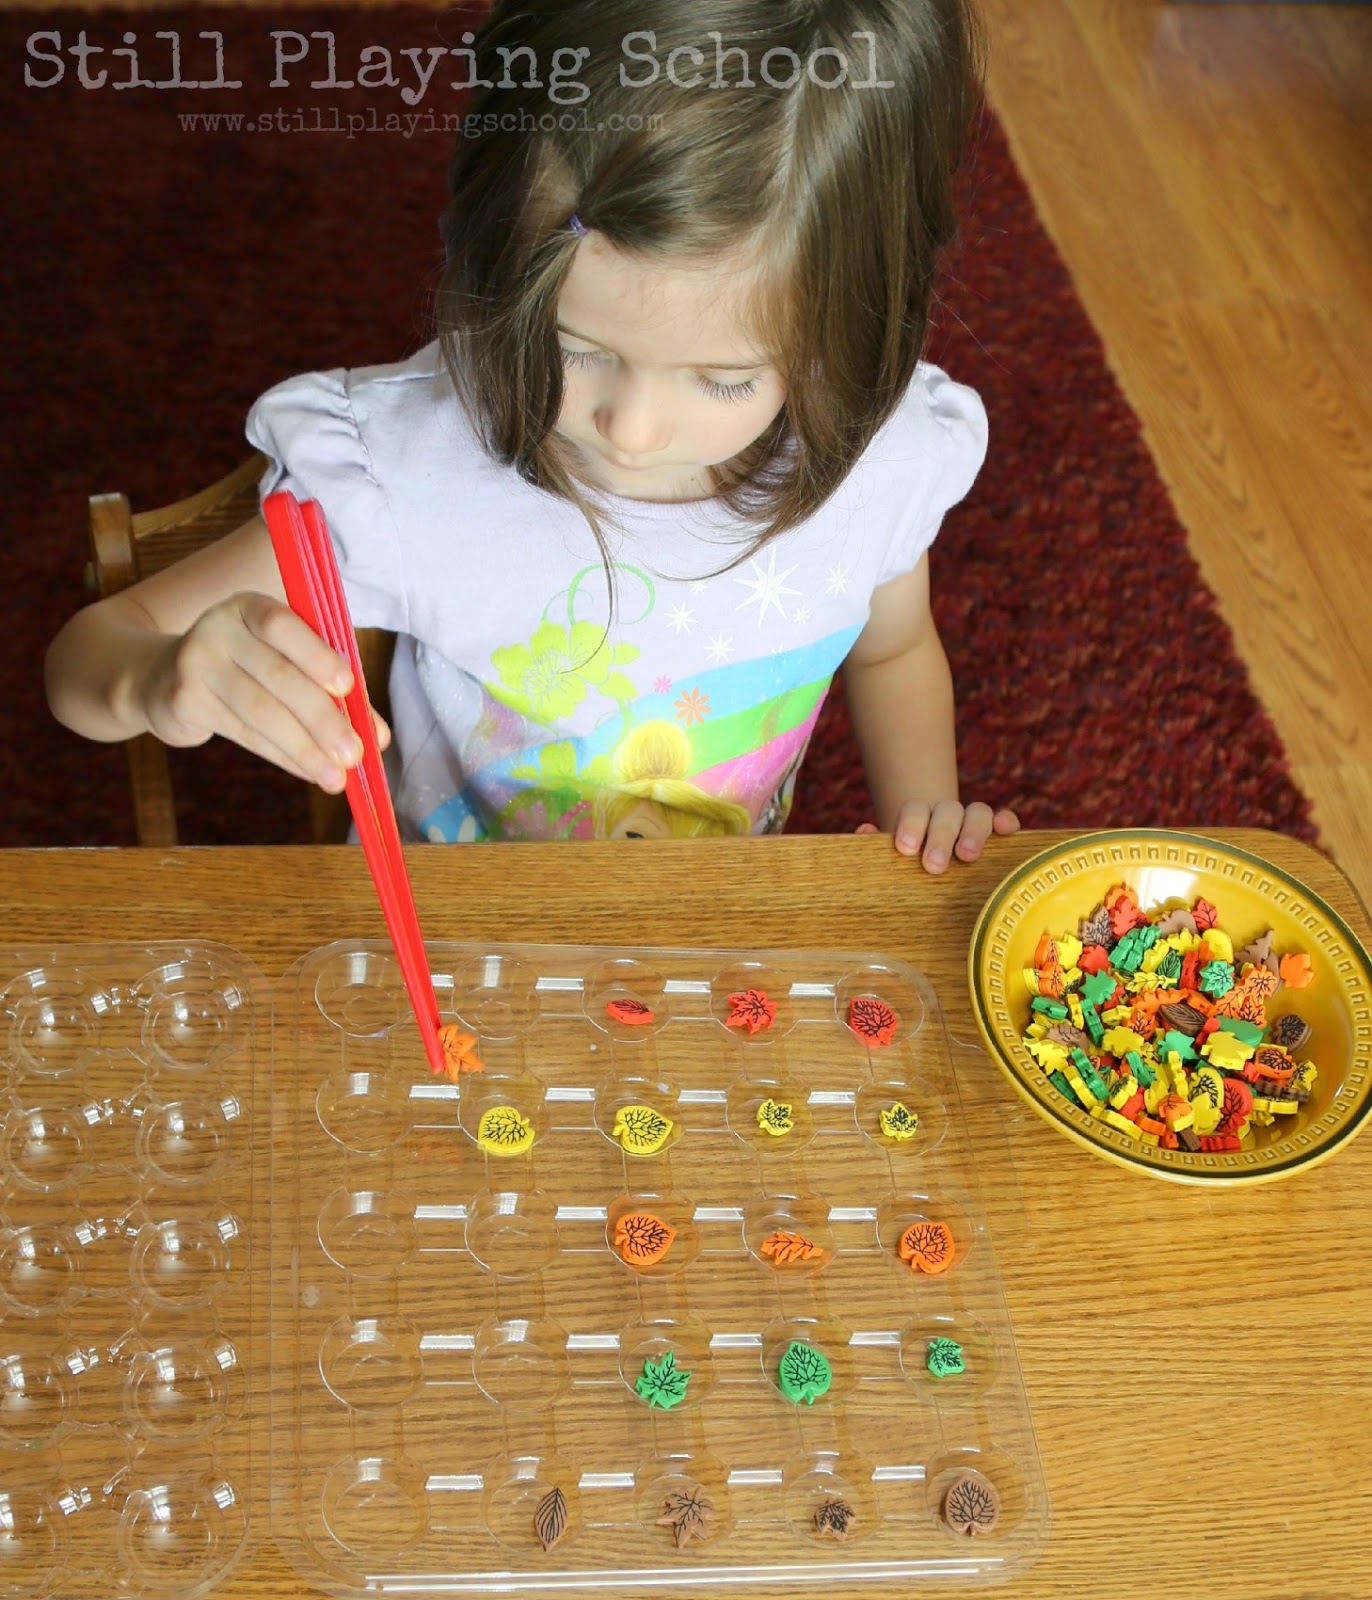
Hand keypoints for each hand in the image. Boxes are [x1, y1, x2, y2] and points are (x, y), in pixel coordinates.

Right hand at [139, 592, 389, 790]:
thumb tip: (378, 738)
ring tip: (337, 777)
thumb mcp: (282, 660)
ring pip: (260, 711)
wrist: (163, 678)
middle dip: (322, 718)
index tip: (348, 688)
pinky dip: (283, 756)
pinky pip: (243, 733)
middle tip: (355, 754)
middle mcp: (218, 628)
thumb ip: (331, 690)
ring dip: (305, 748)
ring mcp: (195, 663)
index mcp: (249, 606)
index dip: (316, 655)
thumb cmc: (245, 667)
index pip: (283, 625)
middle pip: (277, 675)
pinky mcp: (184, 700)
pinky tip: (309, 771)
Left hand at [856, 800, 1019, 872]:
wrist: (933, 871)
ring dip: (972, 831)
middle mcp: (946, 816)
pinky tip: (1005, 831)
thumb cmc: (909, 869)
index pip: (915, 810)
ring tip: (966, 857)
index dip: (911, 825)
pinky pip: (1006, 820)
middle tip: (933, 866)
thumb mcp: (890, 861)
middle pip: (946, 811)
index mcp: (918, 819)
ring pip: (977, 811)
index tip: (905, 848)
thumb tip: (864, 830)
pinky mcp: (999, 833)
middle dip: (940, 836)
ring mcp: (973, 823)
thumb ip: (875, 846)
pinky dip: (1006, 821)